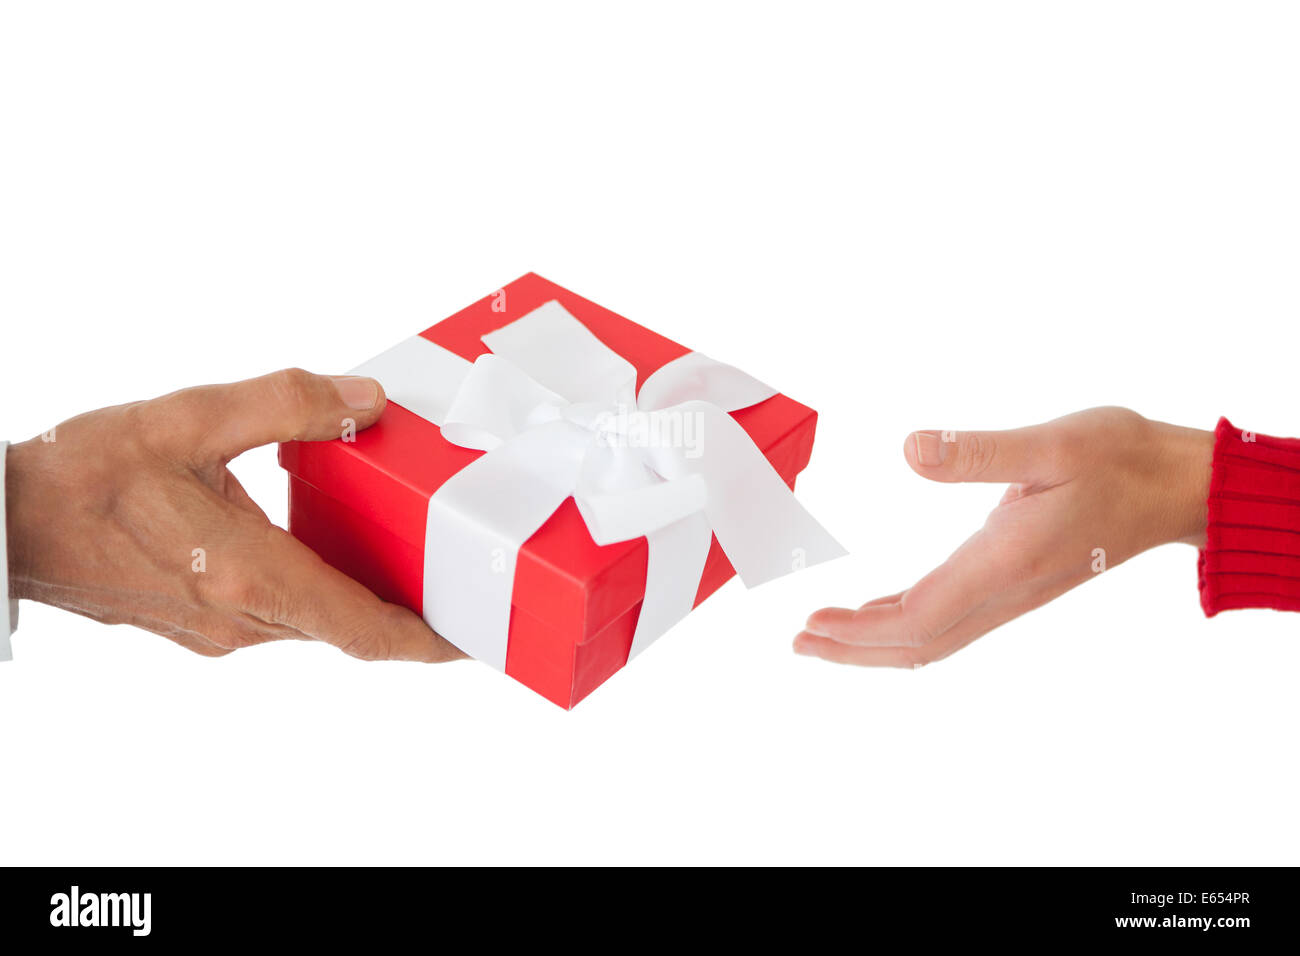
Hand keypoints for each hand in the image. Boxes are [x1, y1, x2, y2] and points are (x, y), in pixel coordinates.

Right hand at [5, 369, 462, 661]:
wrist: (5, 524)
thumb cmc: (83, 476)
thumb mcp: (188, 419)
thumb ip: (286, 405)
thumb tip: (368, 400)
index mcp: (247, 576)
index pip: (366, 629)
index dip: (430, 639)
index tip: (475, 637)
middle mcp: (240, 617)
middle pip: (350, 626)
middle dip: (407, 607)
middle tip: (457, 576)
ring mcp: (219, 627)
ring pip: (315, 619)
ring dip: (360, 594)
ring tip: (404, 549)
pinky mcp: (201, 621)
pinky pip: (281, 611)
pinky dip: (317, 586)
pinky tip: (323, 541)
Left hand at [795, 407, 1213, 667]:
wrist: (1178, 487)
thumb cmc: (1120, 459)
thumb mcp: (1052, 442)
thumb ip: (978, 451)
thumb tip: (909, 449)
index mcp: (1007, 561)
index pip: (919, 615)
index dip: (860, 629)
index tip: (812, 623)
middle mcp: (1007, 589)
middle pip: (918, 644)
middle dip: (853, 649)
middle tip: (799, 642)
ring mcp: (1014, 593)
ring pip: (935, 639)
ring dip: (876, 644)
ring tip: (826, 636)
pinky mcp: (1019, 584)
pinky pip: (953, 621)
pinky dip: (908, 625)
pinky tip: (884, 613)